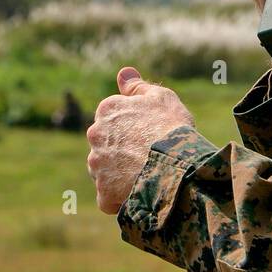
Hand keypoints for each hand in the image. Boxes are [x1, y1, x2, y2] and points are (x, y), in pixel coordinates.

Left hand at [86, 66, 194, 214]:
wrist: (176, 166)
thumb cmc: (171, 128)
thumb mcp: (160, 97)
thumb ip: (137, 86)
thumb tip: (123, 73)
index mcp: (107, 110)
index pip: (113, 120)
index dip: (134, 130)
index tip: (150, 136)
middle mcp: (95, 135)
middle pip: (106, 145)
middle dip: (122, 152)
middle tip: (149, 158)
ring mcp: (97, 164)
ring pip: (105, 171)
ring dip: (120, 175)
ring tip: (146, 178)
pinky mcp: (103, 192)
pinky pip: (108, 197)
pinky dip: (120, 198)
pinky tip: (139, 194)